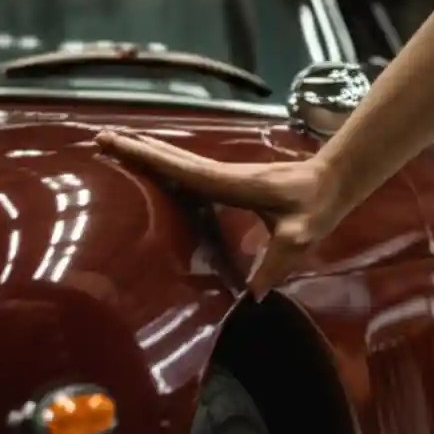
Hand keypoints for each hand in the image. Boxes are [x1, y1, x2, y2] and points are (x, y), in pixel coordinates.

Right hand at [95, 130, 340, 299]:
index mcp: (232, 184)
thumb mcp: (300, 237)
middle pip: (173, 159)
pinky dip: (168, 161)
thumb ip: (276, 263)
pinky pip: (190, 168)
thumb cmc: (317, 205)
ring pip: (180, 160)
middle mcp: (224, 174)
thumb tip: (254, 296)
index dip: (150, 158)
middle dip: (137, 148)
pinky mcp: (231, 178)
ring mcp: (227, 173)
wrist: (332, 180)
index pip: (183, 170)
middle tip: (100, 137)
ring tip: (117, 142)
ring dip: (149, 150)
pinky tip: (156, 164)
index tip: (119, 144)